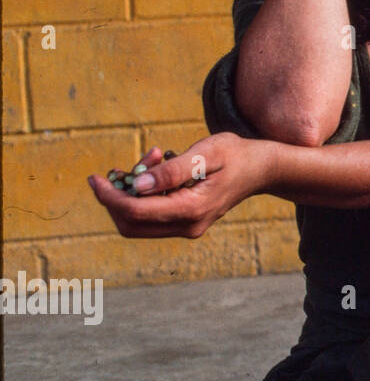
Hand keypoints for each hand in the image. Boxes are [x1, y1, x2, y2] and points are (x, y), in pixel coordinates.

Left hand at [86, 133, 276, 238]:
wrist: (262, 169)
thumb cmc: (236, 155)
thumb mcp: (207, 153)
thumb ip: (172, 171)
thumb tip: (137, 185)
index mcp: (192, 209)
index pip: (136, 211)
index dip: (110, 196)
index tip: (96, 177)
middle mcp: (188, 225)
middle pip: (130, 224)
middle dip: (116, 198)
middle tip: (120, 168)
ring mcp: (187, 227)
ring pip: (138, 222)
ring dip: (131, 193)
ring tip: (152, 156)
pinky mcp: (185, 222)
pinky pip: (152, 216)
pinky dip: (144, 195)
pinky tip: (156, 168)